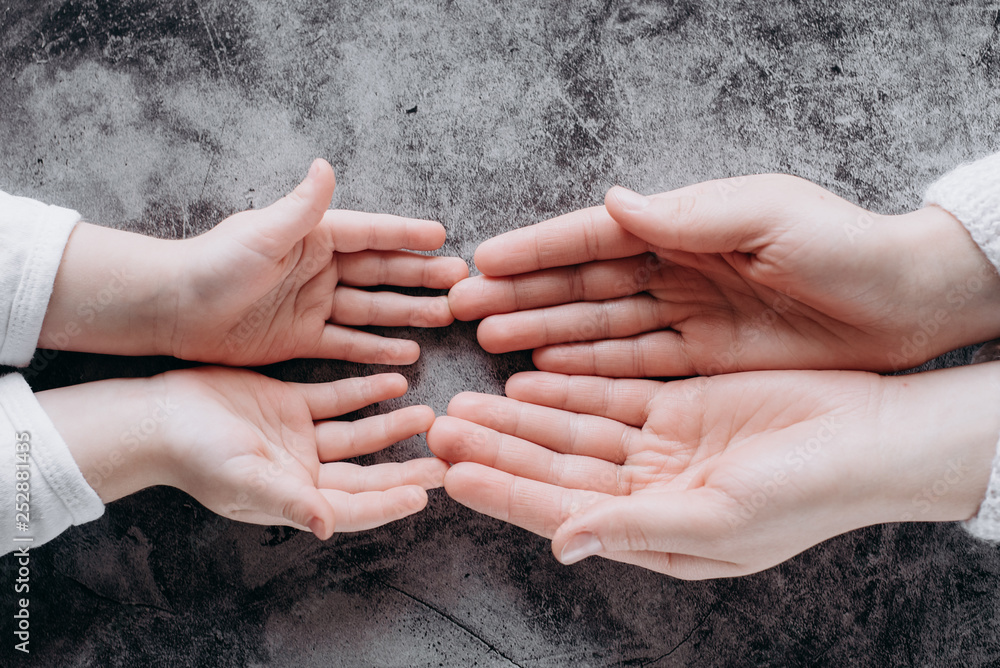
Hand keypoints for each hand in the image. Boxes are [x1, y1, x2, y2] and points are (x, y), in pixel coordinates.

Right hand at [39, 368, 445, 536]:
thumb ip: (289, 501)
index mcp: (294, 498)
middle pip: (366, 473)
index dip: (389, 504)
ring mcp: (299, 438)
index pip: (354, 507)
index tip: (424, 497)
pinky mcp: (290, 405)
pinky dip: (364, 392)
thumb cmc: (194, 455)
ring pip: (358, 434)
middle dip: (406, 468)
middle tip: (447, 458)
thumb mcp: (243, 478)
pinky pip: (336, 399)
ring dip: (392, 426)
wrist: (157, 416)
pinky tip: (396, 380)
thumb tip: (327, 528)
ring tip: (429, 414)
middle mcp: (303, 471)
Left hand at [41, 159, 468, 365]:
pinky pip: (349, 343)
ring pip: (373, 309)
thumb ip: (301, 207)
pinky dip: (377, 348)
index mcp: (314, 237)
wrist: (174, 309)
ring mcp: (313, 305)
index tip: (443, 236)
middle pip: (381, 272)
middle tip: (459, 280)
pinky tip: (407, 353)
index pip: (372, 233)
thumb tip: (326, 166)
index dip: (407, 235)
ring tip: (445, 315)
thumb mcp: (261, 233)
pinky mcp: (302, 338)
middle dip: (421, 275)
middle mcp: (320, 269)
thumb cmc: (214, 263)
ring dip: (408, 312)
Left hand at [427, 364, 999, 578]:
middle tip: (438, 425)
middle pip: (551, 467)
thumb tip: (563, 546)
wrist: (870, 437)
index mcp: (649, 532)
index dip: (502, 492)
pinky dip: (565, 388)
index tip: (450, 473)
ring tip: (464, 399)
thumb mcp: (716, 519)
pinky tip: (523, 378)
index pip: (556, 512)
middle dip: (495, 447)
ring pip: (569, 429)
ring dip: (518, 417)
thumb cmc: (804, 495)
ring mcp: (658, 446)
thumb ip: (633, 527)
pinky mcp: (675, 405)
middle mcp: (644, 491)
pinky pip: (606, 396)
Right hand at [449, 175, 999, 375]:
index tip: (483, 261)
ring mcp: (687, 315)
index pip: (596, 236)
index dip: (538, 250)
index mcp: (686, 224)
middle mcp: (676, 268)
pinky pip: (634, 362)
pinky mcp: (705, 357)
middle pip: (583, 283)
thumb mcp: (768, 217)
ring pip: (598, 324)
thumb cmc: (842, 246)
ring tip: (491, 342)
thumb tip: (615, 201)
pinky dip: (590, 366)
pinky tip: (547, 369)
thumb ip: (689, 216)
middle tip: (465, 309)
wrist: (907, 303)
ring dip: (544, 331)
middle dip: (524, 295)